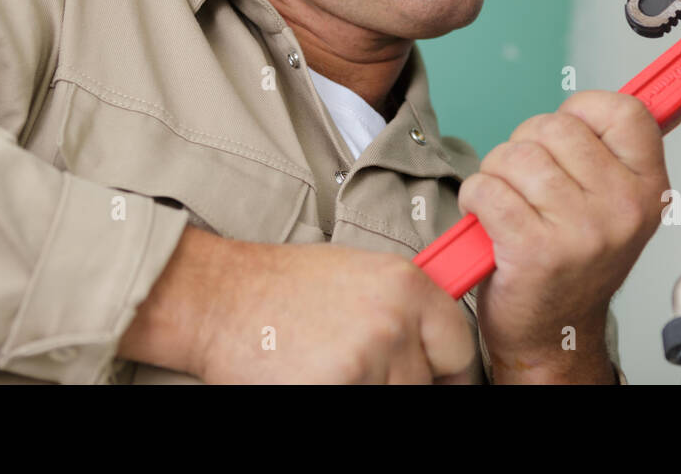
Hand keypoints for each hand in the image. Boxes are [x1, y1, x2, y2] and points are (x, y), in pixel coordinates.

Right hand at [120, 226, 476, 382]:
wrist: (221, 297)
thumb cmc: (282, 288)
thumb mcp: (361, 277)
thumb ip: (404, 308)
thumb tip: (438, 351)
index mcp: (408, 283)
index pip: (460, 347)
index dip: (448, 372)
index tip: (439, 381)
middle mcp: (395, 317)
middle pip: (427, 383)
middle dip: (400, 383)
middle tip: (363, 370)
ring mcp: (368, 354)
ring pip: (396, 397)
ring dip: (369, 391)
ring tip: (331, 366)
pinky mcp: (340, 385)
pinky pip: (362, 403)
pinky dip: (341, 396)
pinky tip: (316, 376)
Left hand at [457, 91, 669, 381]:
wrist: (554, 334)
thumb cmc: (574, 263)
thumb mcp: (617, 204)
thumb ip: (622, 149)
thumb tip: (666, 95)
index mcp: (648, 188)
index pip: (624, 110)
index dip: (582, 112)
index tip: (569, 135)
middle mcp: (622, 208)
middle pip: (554, 127)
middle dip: (526, 146)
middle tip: (530, 183)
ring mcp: (582, 231)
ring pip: (515, 155)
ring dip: (497, 174)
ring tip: (511, 204)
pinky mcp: (536, 250)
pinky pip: (487, 188)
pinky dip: (476, 197)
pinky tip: (490, 218)